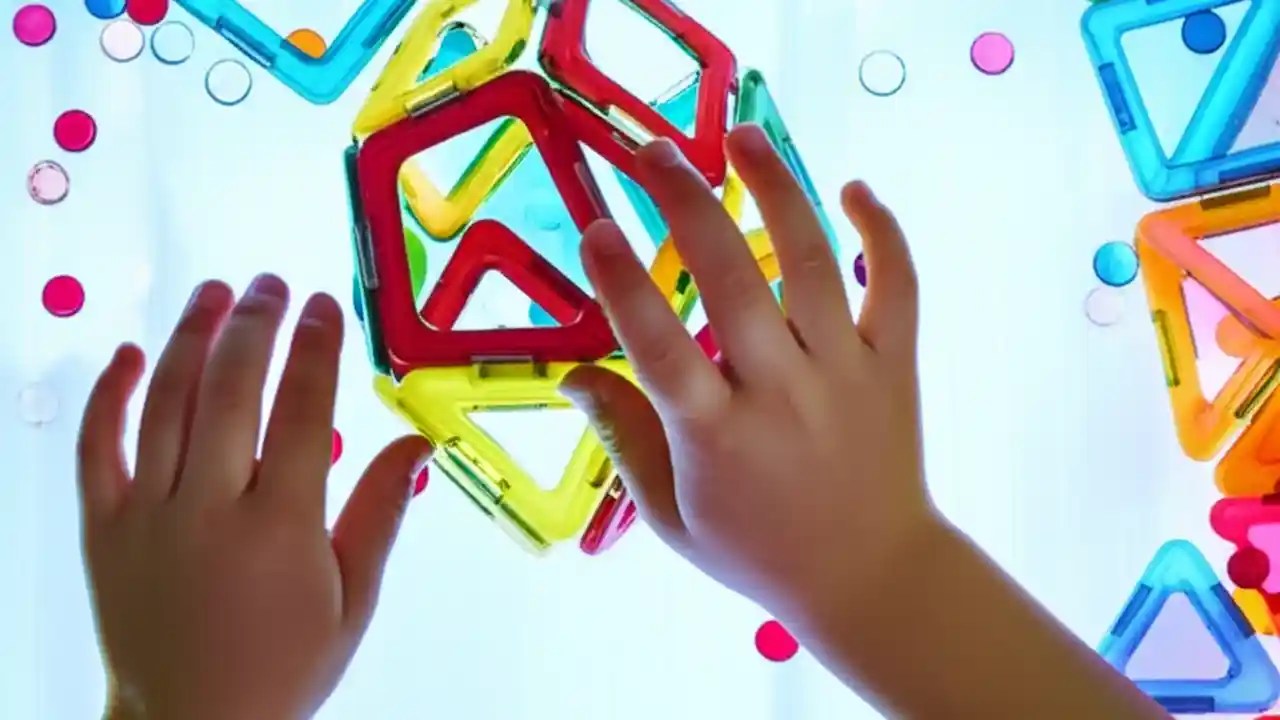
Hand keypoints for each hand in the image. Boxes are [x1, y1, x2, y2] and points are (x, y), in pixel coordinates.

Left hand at [77, 276, 431, 719]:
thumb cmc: (284, 667)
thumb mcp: (352, 600)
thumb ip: (380, 513)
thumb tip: (415, 439)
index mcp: (281, 528)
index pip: (302, 409)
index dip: (316, 346)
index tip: (325, 303)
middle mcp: (209, 510)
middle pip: (232, 390)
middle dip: (256, 324)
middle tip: (271, 283)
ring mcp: (147, 516)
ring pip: (166, 404)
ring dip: (191, 338)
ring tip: (215, 293)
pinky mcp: (101, 530)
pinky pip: (95, 448)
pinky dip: (108, 396)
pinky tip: (128, 353)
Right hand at [560, 124, 933, 623]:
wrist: (873, 579)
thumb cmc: (759, 551)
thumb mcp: (672, 515)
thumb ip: (624, 440)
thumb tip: (574, 375)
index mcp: (717, 438)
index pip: (660, 348)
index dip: (624, 284)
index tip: (595, 226)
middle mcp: (782, 393)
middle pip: (732, 282)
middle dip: (686, 203)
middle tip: (652, 151)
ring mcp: (845, 373)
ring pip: (812, 263)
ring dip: (776, 190)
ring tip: (741, 136)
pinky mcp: (896, 365)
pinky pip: (897, 285)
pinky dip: (882, 232)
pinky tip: (854, 189)